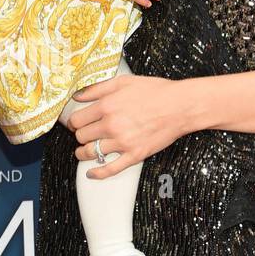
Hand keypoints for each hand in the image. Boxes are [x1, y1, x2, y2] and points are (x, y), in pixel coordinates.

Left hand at [65, 71, 184, 176]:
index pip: (76, 120)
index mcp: (107, 106)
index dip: (73, 122)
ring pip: (90, 153)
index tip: (76, 123)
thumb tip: (77, 95)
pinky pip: (110, 169)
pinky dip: (97, 173)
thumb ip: (97, 88)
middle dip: (80, 136)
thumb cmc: (156, 91)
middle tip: (84, 134)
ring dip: (83, 153)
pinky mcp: (134, 155)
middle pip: (81, 136)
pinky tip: (91, 174)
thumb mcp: (123, 81)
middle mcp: (111, 125)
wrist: (181, 106)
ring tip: (83, 151)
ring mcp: (122, 142)